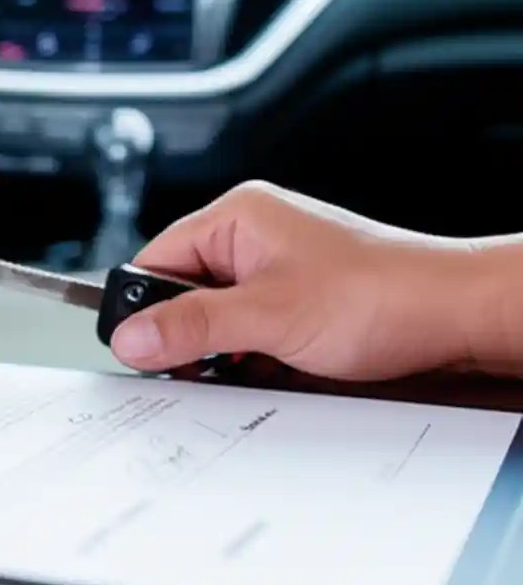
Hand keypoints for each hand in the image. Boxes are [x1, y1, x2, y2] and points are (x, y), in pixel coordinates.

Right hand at [109, 181, 492, 381]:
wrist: (454, 315)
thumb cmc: (380, 295)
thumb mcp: (268, 317)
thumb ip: (192, 326)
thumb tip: (130, 336)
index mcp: (237, 217)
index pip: (156, 258)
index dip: (142, 307)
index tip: (137, 348)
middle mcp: (252, 235)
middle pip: (180, 289)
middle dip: (184, 332)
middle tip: (191, 365)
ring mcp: (273, 267)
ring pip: (213, 313)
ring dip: (218, 346)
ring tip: (242, 363)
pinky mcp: (292, 297)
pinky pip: (244, 326)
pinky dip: (244, 352)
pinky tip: (262, 367)